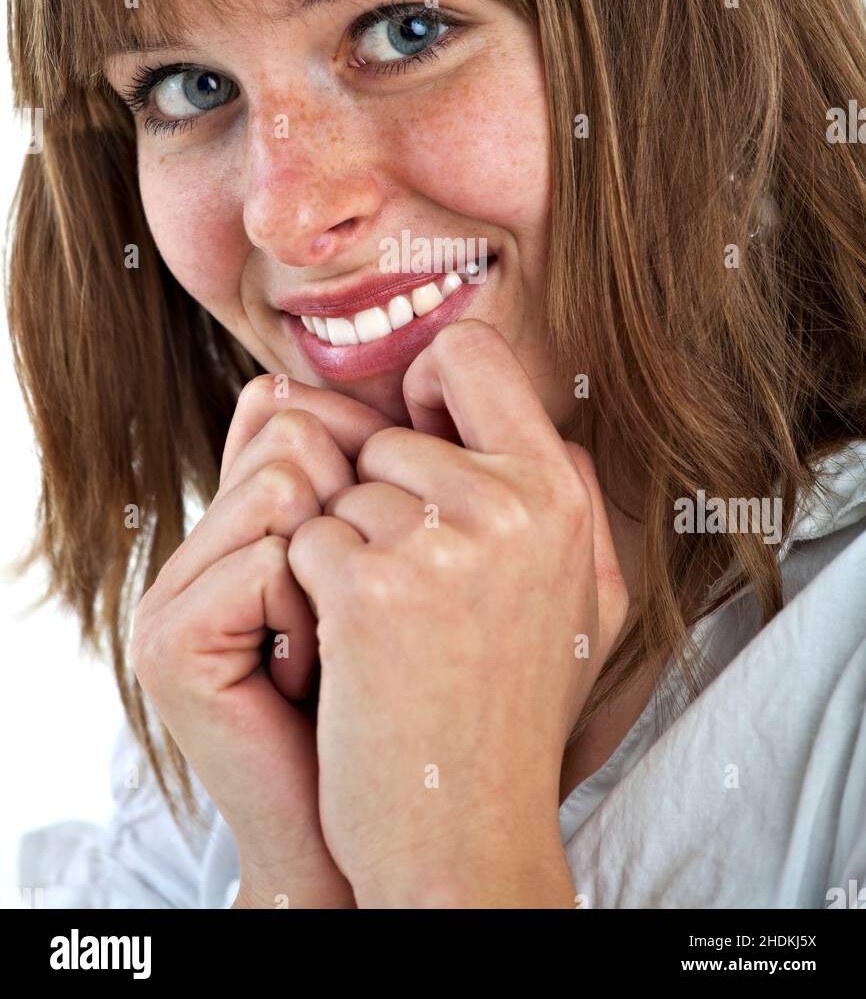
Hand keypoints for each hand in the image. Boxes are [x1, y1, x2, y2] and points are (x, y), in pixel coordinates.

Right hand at [131, 374, 391, 908]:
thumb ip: (386, 479)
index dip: (368, 458)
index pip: (296, 404)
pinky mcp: (169, 638)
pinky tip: (311, 676)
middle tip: (366, 610)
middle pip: (293, 425)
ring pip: (286, 480)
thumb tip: (395, 373)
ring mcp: (173, 589)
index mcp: (240, 517)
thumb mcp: (404, 569)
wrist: (378, 828)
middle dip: (363, 511)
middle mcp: (198, 541)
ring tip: (340, 644)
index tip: (395, 550)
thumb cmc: (409, 696)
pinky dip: (317, 616)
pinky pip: (274, 559)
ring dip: (346, 566)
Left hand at [287, 320, 628, 906]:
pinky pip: (304, 537)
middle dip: (377, 497)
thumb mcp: (585, 600)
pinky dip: (308, 591)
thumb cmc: (512, 712)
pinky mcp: (368, 588)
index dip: (429, 387)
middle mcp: (508, 504)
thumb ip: (570, 499)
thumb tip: (547, 426)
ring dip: (343, 551)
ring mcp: (437, 544)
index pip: (471, 352)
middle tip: (407, 590)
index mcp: (559, 493)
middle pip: (387, 431)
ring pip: (340, 488)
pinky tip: (350, 652)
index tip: (415, 442)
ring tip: (389, 632)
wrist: (464, 834)